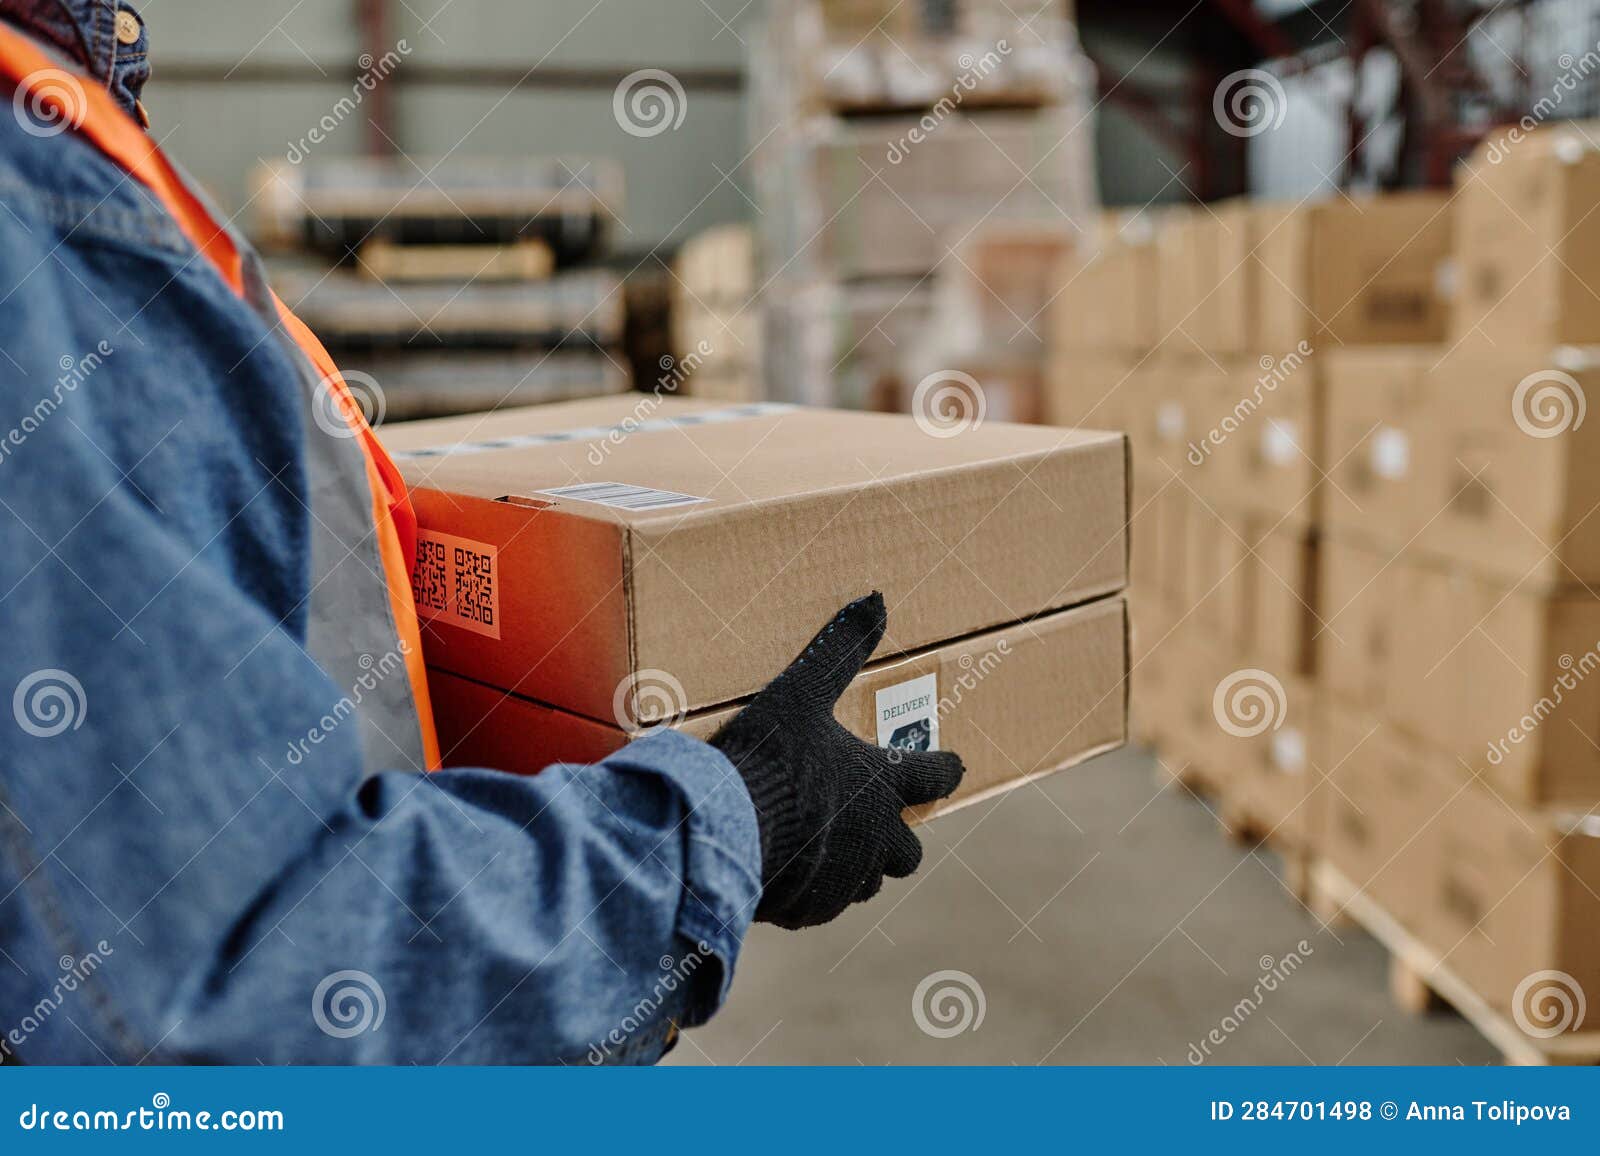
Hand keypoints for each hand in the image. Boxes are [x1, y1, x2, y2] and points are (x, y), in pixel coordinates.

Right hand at [711, 592, 964, 929]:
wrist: (721, 828)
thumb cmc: (768, 756)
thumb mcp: (801, 690)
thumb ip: (839, 647)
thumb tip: (877, 598)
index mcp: (882, 785)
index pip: (935, 776)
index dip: (946, 768)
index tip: (955, 765)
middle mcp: (876, 839)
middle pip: (909, 852)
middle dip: (897, 838)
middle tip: (875, 820)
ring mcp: (845, 879)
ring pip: (867, 882)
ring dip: (856, 865)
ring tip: (824, 844)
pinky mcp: (810, 908)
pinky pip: (822, 904)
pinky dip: (811, 888)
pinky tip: (784, 868)